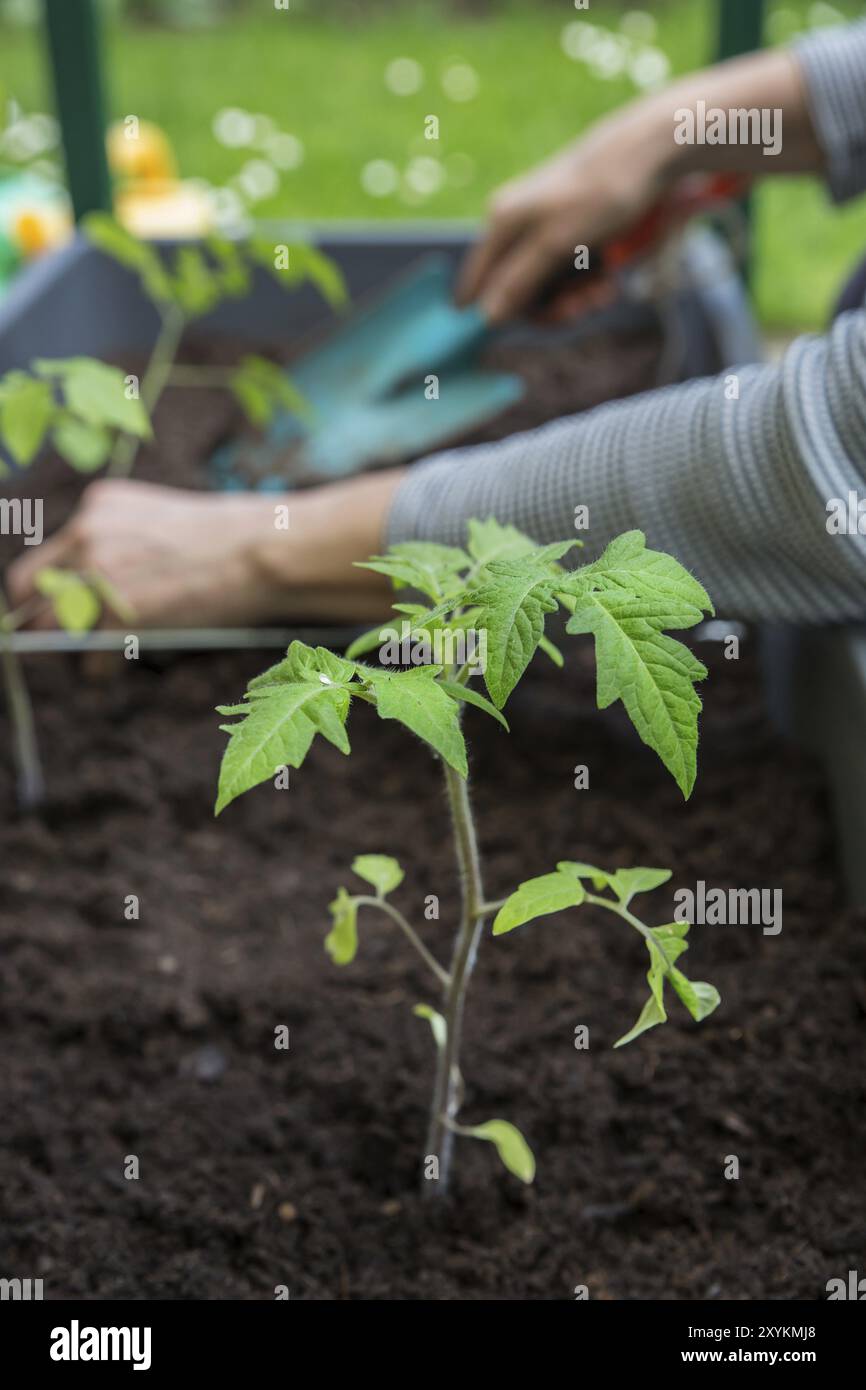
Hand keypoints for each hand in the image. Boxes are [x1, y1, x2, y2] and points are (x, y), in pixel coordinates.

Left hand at [6, 472, 402, 628]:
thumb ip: (124, 546)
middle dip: (45, 619)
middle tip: (62, 643)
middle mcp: (88, 532)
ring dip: (72, 646)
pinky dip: (99, 668)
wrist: (267, 551)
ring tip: (98, 657)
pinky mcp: (117, 610)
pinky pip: (88, 655)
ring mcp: (99, 571)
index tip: (55, 611)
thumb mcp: (165, 525)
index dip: (47, 588)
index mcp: (100, 505)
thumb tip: (95, 593)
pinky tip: (118, 666)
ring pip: (54, 624)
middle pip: (32, 587)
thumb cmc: (235, 542)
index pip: (48, 553)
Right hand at [457, 102, 670, 322]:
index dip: (501, 311)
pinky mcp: (572, 235)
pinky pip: (570, 275)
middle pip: (518, 290)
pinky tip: (608, 280)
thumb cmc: (599, 194)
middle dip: (550, 306)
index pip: (481, 284)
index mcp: (503, 224)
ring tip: (602, 291)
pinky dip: (589, 283)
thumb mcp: (556, 243)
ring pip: (548, 286)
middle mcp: (518, 228)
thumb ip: (518, 281)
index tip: (538, 322)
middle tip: (580, 308)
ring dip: (575, 298)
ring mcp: (545, 232)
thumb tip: (484, 318)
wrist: (649, 154)